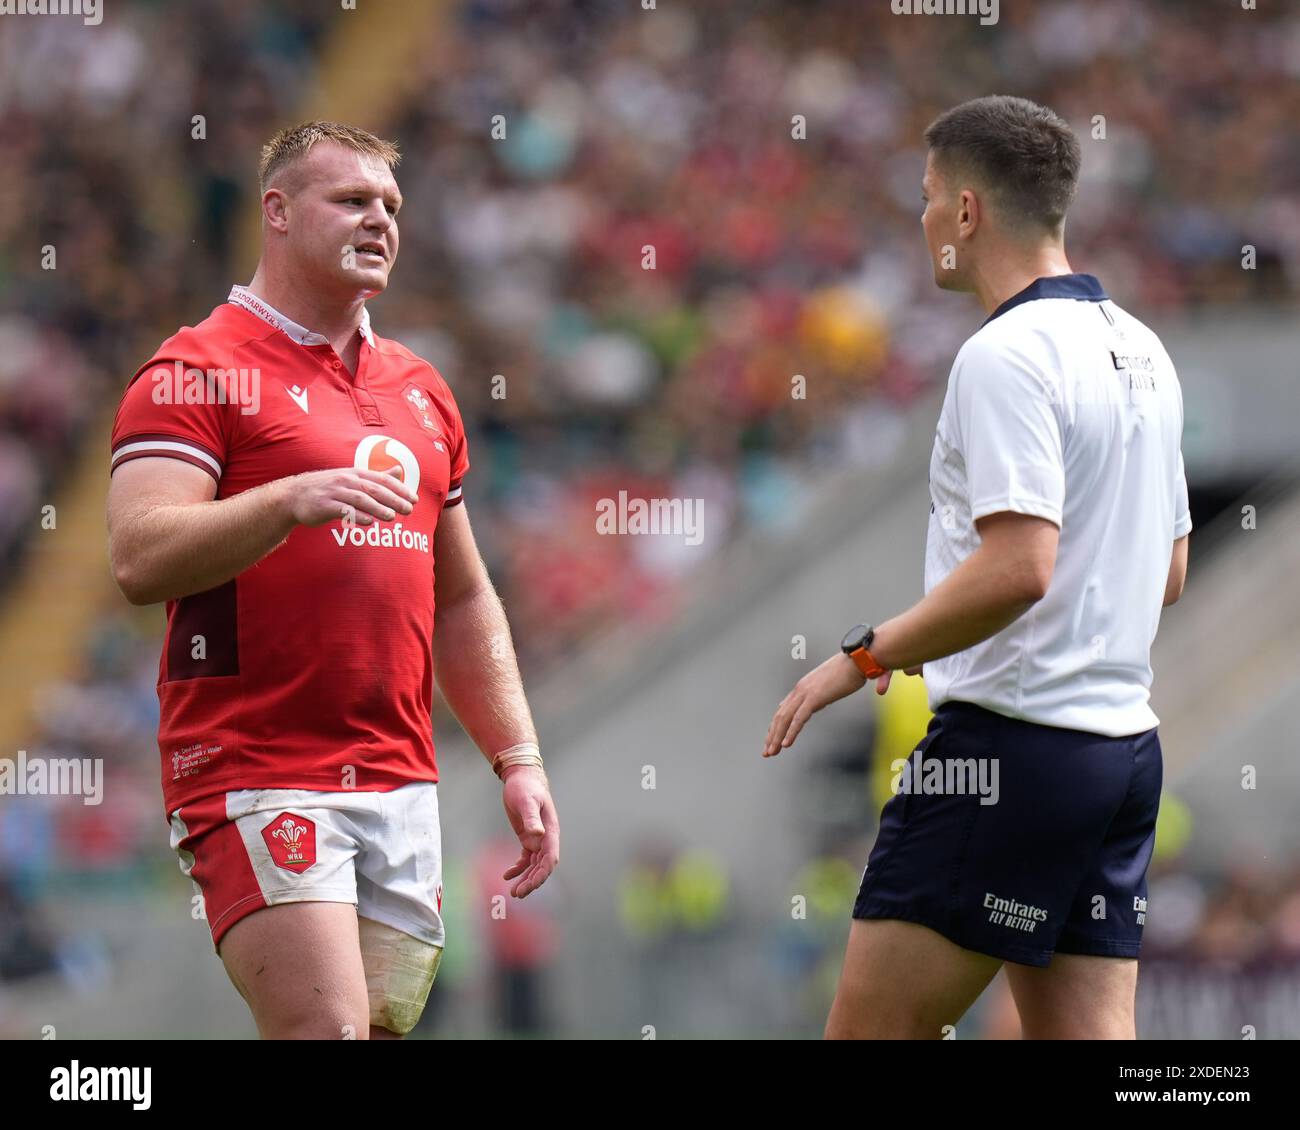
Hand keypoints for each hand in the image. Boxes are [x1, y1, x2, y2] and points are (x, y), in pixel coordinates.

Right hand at [280, 466, 417, 526]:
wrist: (295, 495)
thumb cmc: (329, 488)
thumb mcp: (353, 478)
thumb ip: (376, 476)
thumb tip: (399, 471)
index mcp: (356, 474)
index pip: (382, 479)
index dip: (400, 489)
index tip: (414, 499)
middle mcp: (346, 480)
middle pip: (374, 489)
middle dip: (394, 499)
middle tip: (409, 510)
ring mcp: (334, 492)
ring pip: (360, 499)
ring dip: (377, 508)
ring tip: (392, 517)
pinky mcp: (323, 505)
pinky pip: (343, 510)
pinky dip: (357, 516)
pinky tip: (369, 522)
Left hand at [500, 765, 559, 896]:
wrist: (522, 777)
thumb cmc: (525, 787)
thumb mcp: (526, 801)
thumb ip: (532, 818)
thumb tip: (538, 835)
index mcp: (551, 830)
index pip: (550, 858)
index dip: (542, 874)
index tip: (529, 885)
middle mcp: (547, 837)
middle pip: (543, 866)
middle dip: (532, 881)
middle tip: (517, 894)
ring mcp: (538, 839)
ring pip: (535, 865)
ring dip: (526, 878)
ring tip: (513, 892)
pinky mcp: (528, 837)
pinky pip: (526, 858)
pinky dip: (519, 868)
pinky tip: (507, 874)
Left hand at [763, 655, 924, 756]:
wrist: (861, 659)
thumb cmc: (852, 670)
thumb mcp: (832, 684)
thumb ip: (823, 695)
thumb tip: (819, 703)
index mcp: (804, 686)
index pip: (785, 708)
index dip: (777, 725)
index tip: (772, 739)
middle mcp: (801, 689)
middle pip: (780, 715)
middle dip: (772, 735)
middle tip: (767, 752)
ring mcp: (806, 693)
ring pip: (785, 719)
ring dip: (777, 737)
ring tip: (771, 752)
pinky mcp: (815, 697)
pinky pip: (799, 719)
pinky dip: (791, 732)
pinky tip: (786, 745)